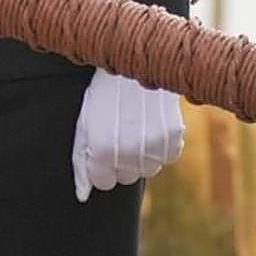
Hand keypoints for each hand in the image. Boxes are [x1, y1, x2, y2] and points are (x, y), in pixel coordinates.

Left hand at [71, 70, 184, 200]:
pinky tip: (150, 123)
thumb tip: (82, 194)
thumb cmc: (102, 91)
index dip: (100, 165)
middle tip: (116, 131)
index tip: (100, 147)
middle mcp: (130, 151)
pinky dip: (160, 145)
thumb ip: (81, 160)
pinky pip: (168, 156)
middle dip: (120, 161)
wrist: (133, 61)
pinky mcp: (174, 135)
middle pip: (126, 178)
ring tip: (133, 125)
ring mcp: (154, 145)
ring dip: (141, 154)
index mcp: (103, 149)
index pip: (103, 183)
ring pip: (148, 169)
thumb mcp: (84, 122)